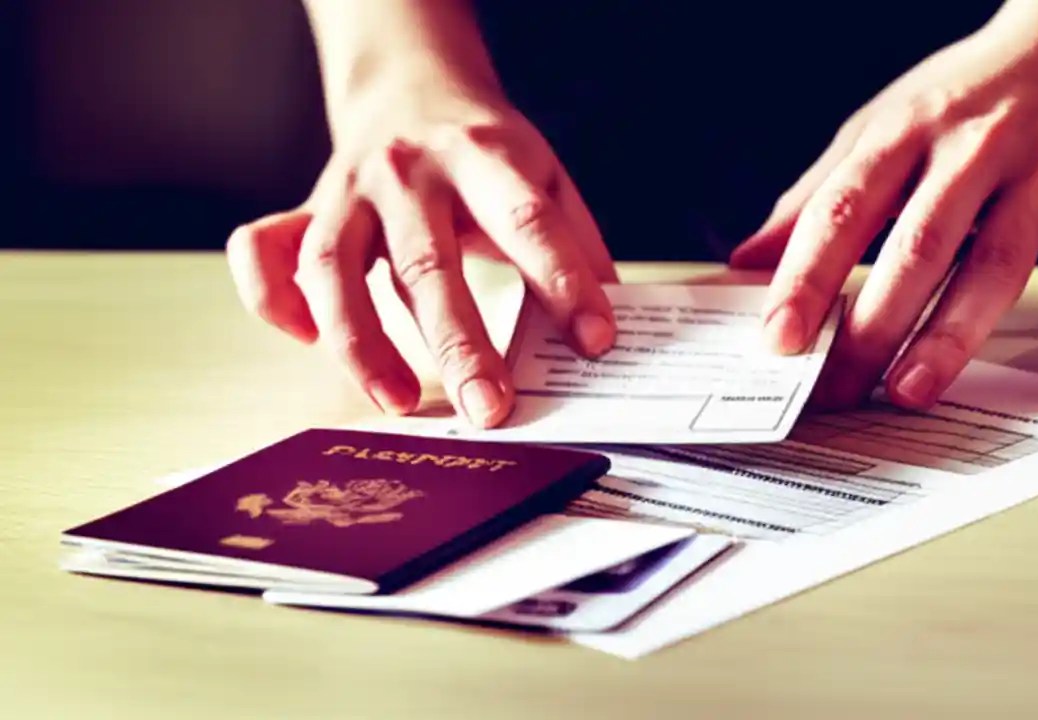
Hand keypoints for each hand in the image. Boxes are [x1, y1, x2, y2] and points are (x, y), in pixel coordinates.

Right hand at [226, 81, 616, 426]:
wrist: (411, 87)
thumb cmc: (485, 150)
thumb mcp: (545, 175)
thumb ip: (576, 244)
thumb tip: (607, 330)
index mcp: (483, 156)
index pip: (527, 221)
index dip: (563, 283)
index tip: (595, 343)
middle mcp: (408, 171)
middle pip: (426, 263)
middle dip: (459, 344)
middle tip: (488, 409)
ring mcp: (349, 191)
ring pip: (332, 270)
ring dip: (360, 344)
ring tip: (397, 402)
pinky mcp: (307, 211)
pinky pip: (265, 253)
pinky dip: (274, 300)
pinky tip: (304, 340)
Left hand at [732, 4, 1037, 408]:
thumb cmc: (963, 93)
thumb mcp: (879, 129)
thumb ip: (815, 198)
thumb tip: (743, 264)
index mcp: (903, 133)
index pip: (844, 210)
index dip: (806, 276)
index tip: (779, 337)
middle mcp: (970, 150)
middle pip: (918, 246)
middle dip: (872, 324)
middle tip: (836, 390)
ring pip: (997, 261)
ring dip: (953, 333)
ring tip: (910, 389)